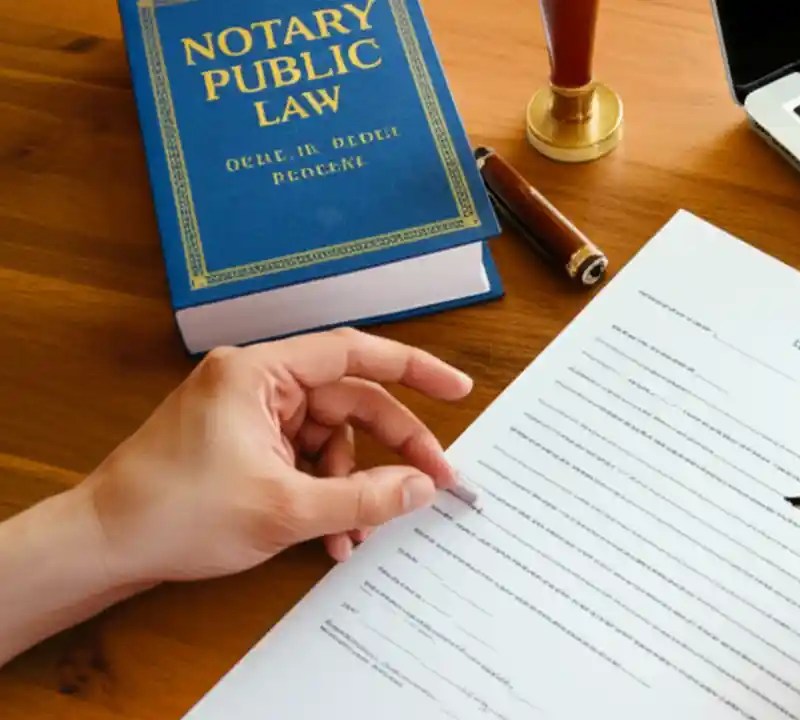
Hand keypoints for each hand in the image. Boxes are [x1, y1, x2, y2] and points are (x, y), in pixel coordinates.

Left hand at [82, 328, 472, 586]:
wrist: (103, 546)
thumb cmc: (176, 513)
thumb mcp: (285, 510)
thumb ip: (363, 498)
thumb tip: (421, 487)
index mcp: (260, 374)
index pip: (355, 354)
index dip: (415, 369)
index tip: (458, 389)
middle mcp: (257, 384)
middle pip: (350, 404)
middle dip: (392, 448)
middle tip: (434, 480)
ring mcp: (249, 415)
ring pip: (331, 440)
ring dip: (353, 486)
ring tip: (358, 533)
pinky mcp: (243, 445)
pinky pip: (304, 460)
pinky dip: (324, 494)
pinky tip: (331, 536)